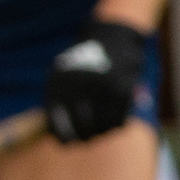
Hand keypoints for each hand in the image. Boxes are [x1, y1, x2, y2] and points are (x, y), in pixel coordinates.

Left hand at [43, 20, 147, 141]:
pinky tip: (113, 122)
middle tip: (87, 139)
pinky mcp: (122, 90)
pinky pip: (118, 121)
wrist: (113, 36)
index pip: (58, 125)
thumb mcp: (62, 74)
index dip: (64, 139)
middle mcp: (79, 86)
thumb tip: (58, 137)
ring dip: (101, 133)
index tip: (69, 143)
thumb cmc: (84, 62)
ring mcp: (101, 89)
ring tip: (101, 131)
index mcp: (59, 84)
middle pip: (82, 129)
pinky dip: (116, 125)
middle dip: (85, 138)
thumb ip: (57, 103)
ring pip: (101, 128)